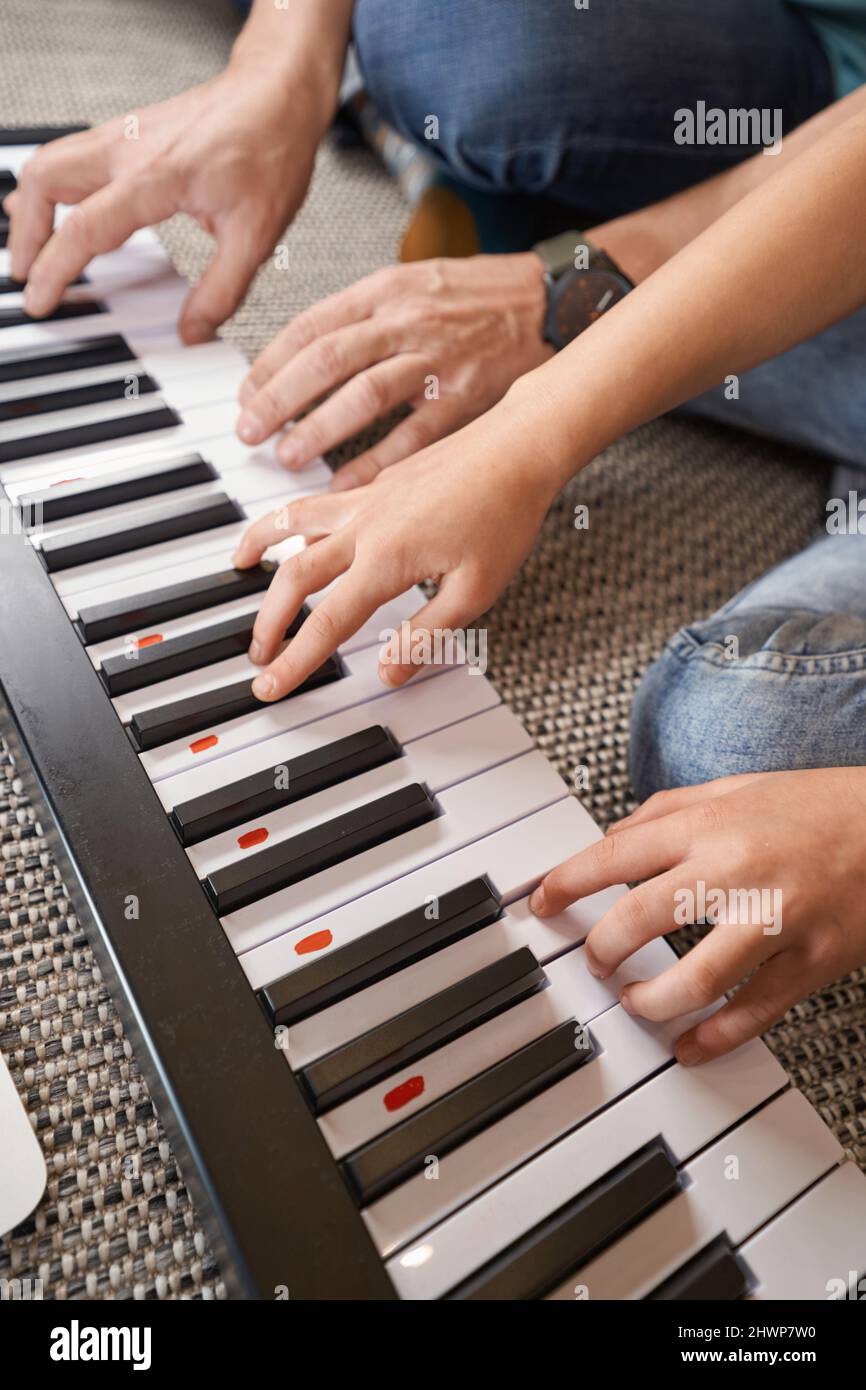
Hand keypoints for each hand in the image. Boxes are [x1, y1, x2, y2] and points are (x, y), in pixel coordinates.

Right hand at [5, 62, 329, 341]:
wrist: (276, 96)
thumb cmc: (270, 150)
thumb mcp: (257, 235)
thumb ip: (221, 291)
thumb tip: (194, 332)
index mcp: (155, 178)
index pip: (85, 229)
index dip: (56, 270)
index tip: (41, 300)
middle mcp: (128, 149)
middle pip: (45, 183)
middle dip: (27, 234)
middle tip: (27, 274)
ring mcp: (124, 134)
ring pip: (51, 163)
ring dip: (34, 206)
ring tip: (32, 247)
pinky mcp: (129, 130)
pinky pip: (71, 156)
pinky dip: (53, 186)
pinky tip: (58, 207)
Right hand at [231, 389, 564, 697]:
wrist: (519, 448)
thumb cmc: (505, 515)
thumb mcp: (475, 592)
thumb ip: (425, 635)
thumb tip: (388, 673)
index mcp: (386, 560)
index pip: (327, 623)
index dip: (294, 661)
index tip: (270, 686)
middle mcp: (364, 527)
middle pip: (294, 578)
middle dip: (268, 621)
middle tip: (256, 653)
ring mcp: (366, 500)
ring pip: (292, 523)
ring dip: (259, 547)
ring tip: (238, 566)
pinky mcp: (375, 483)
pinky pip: (317, 503)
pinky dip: (292, 520)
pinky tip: (294, 531)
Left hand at [235, 254, 552, 487]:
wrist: (552, 301)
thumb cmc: (480, 297)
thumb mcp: (414, 282)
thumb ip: (365, 314)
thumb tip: (308, 352)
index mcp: (387, 290)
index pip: (312, 326)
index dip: (271, 364)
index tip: (247, 395)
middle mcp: (407, 321)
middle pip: (326, 359)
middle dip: (279, 400)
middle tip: (249, 432)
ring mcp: (437, 360)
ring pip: (362, 395)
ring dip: (317, 431)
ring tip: (287, 458)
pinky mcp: (465, 398)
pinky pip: (410, 437)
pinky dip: (373, 465)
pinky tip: (345, 486)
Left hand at [530, 768, 865, 1064]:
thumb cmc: (817, 805)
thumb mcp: (736, 788)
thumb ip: (669, 810)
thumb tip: (612, 839)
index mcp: (711, 823)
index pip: (615, 855)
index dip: (568, 883)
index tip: (544, 901)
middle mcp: (736, 869)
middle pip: (640, 918)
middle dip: (602, 949)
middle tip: (595, 963)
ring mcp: (777, 918)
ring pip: (693, 979)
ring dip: (650, 1002)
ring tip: (636, 1004)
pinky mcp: (814, 959)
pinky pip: (754, 1011)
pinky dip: (714, 1038)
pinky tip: (688, 1046)